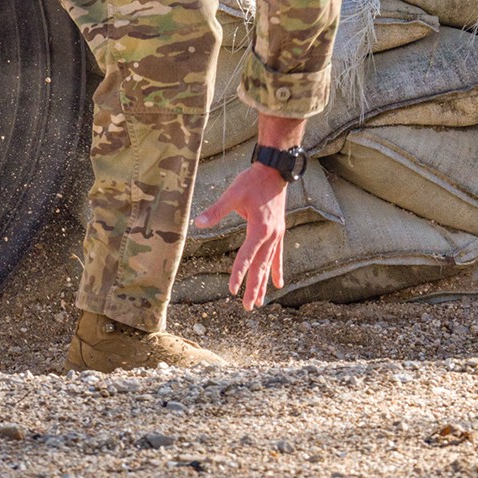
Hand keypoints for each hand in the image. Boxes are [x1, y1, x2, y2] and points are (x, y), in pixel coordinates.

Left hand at [195, 161, 288, 309]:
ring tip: (259, 302)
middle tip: (247, 307)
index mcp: (259, 228)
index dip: (238, 273)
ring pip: (269, 264)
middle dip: (254, 287)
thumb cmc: (253, 181)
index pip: (246, 256)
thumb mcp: (233, 194)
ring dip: (264, 283)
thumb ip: (217, 210)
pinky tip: (279, 283)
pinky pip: (278, 255)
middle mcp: (271, 235)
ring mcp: (277, 235)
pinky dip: (277, 269)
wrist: (275, 171)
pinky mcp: (279, 232)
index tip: (232, 290)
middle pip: (260, 266)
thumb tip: (198, 222)